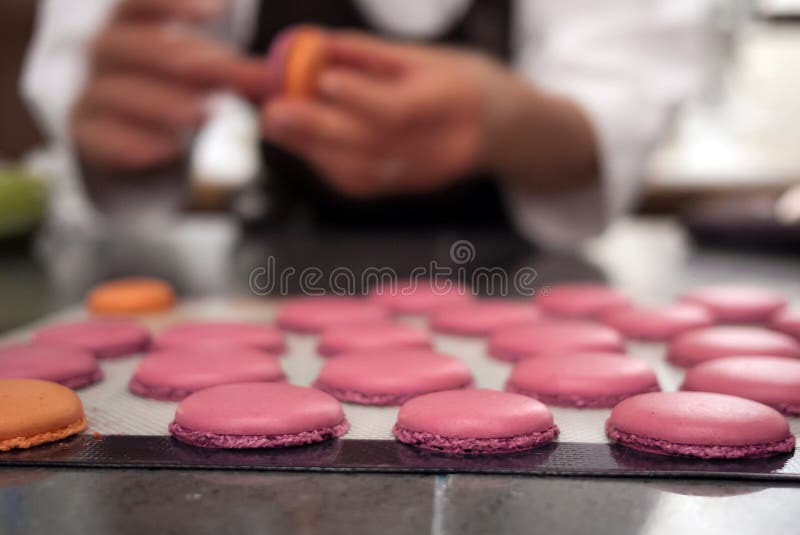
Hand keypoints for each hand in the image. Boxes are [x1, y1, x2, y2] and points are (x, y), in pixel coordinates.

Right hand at [71, 0, 265, 170]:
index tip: (217, 11)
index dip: (172, 4)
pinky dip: (130, 143)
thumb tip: (272, 76)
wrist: (129, 136)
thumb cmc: (170, 89)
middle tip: (214, 70)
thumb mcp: (202, 77)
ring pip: (112, 92)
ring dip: (160, 101)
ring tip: (203, 114)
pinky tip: (167, 149)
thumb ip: (233, 73)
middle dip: (172, 56)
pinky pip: (98, 137)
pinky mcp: (84, 135)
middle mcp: (103, 55)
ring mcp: (89, 94)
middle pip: (126, 46)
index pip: (138, 4)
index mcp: (129, 27)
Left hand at [261, 32, 496, 197]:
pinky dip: (321, 158)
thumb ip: (368, 56)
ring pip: (357, 170)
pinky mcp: (402, 190)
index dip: (361, 98)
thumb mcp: (425, 56)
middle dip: (315, 128)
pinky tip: (299, 137)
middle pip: (371, 146)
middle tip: (272, 111)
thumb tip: (313, 46)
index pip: (401, 109)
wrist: (499, 130)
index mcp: (450, 103)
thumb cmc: (458, 81)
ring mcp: (420, 177)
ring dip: (308, 145)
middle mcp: (437, 148)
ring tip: (273, 120)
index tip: (323, 80)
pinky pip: (354, 180)